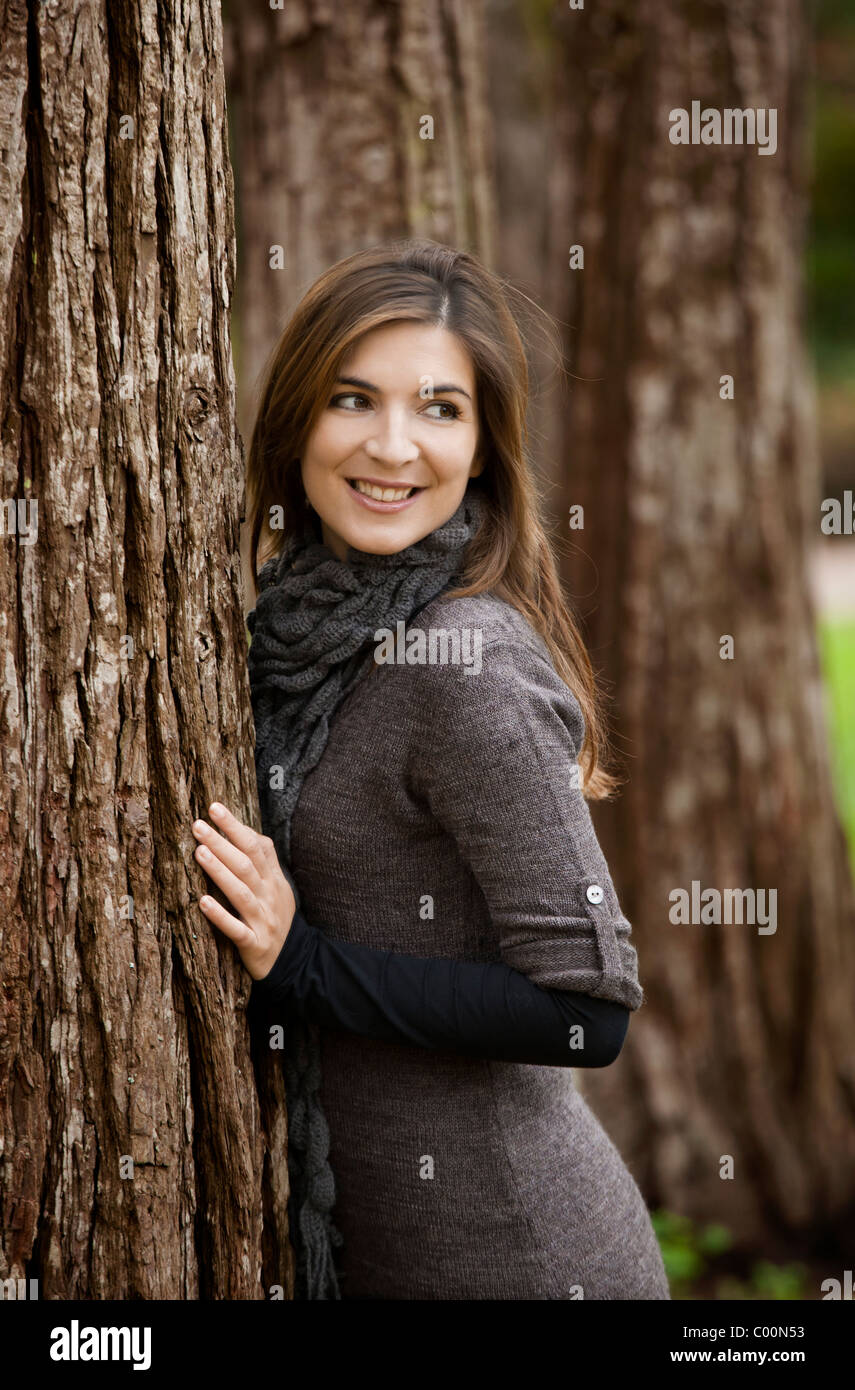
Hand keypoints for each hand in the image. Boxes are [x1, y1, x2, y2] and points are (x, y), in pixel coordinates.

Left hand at [192, 802, 295, 980]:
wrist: (293, 960)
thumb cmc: (275, 917)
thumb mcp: (277, 887)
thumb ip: (264, 861)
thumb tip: (244, 830)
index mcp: (273, 880)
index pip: (256, 846)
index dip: (236, 827)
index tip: (215, 808)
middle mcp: (269, 897)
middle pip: (246, 865)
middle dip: (222, 843)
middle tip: (198, 825)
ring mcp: (262, 920)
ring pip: (241, 893)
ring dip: (220, 871)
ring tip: (199, 852)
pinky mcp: (254, 944)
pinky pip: (236, 929)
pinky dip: (220, 916)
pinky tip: (203, 903)